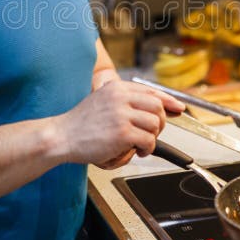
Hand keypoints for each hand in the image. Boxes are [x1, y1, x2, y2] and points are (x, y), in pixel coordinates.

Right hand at [55, 80, 184, 166]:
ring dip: (152, 137)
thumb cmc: (81, 124)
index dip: (168, 101)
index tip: (178, 108)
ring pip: (155, 123)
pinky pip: (148, 140)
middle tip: (150, 133)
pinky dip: (147, 148)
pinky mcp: (122, 133)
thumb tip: (152, 106)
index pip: (151, 91)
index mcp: (117, 88)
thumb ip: (124, 101)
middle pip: (157, 106)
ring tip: (140, 144)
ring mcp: (122, 115)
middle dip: (160, 122)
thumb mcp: (102, 101)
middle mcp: (120, 98)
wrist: (61, 137)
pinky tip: (137, 151)